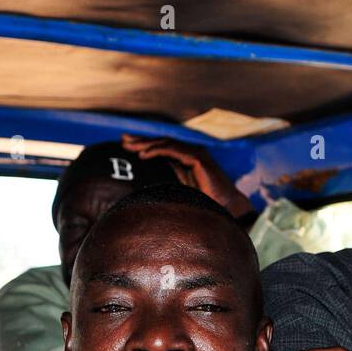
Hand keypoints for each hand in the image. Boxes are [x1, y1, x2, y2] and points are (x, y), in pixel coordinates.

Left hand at [120, 134, 253, 218]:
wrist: (228, 210)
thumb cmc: (207, 204)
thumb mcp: (182, 191)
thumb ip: (169, 182)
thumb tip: (148, 184)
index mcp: (187, 159)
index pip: (163, 148)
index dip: (145, 145)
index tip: (127, 147)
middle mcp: (191, 153)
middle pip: (162, 143)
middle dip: (141, 141)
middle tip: (123, 140)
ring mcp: (195, 153)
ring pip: (165, 144)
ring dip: (146, 144)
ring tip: (129, 147)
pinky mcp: (198, 158)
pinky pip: (173, 150)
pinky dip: (157, 151)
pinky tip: (143, 155)